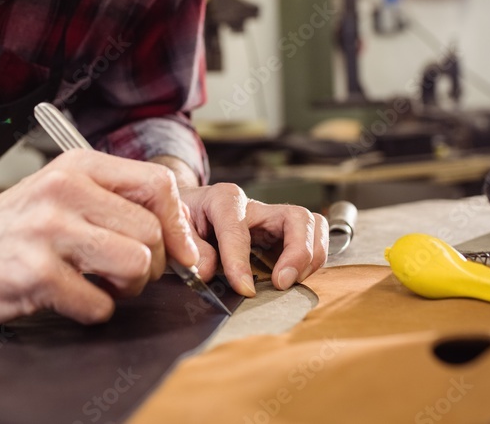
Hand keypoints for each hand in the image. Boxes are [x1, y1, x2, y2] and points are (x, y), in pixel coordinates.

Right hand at [0, 150, 198, 325]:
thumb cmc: (9, 231)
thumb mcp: (60, 195)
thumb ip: (115, 203)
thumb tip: (182, 236)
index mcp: (76, 166)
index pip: (158, 184)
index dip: (178, 224)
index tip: (181, 253)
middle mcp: (63, 190)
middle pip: (152, 233)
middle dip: (151, 266)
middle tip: (122, 274)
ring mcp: (47, 230)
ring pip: (136, 265)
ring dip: (125, 289)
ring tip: (99, 285)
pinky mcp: (34, 273)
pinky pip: (100, 305)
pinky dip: (92, 312)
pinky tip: (68, 299)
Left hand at [179, 183, 328, 295]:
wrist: (190, 209)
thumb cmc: (184, 218)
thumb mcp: (176, 228)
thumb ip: (190, 247)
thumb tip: (207, 271)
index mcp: (225, 199)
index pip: (239, 229)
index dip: (241, 262)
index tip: (244, 289)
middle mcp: (255, 205)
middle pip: (297, 217)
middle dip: (297, 253)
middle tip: (281, 283)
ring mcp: (272, 218)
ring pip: (313, 225)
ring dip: (309, 257)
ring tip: (288, 282)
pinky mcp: (282, 233)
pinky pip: (311, 239)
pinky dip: (310, 259)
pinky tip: (291, 277)